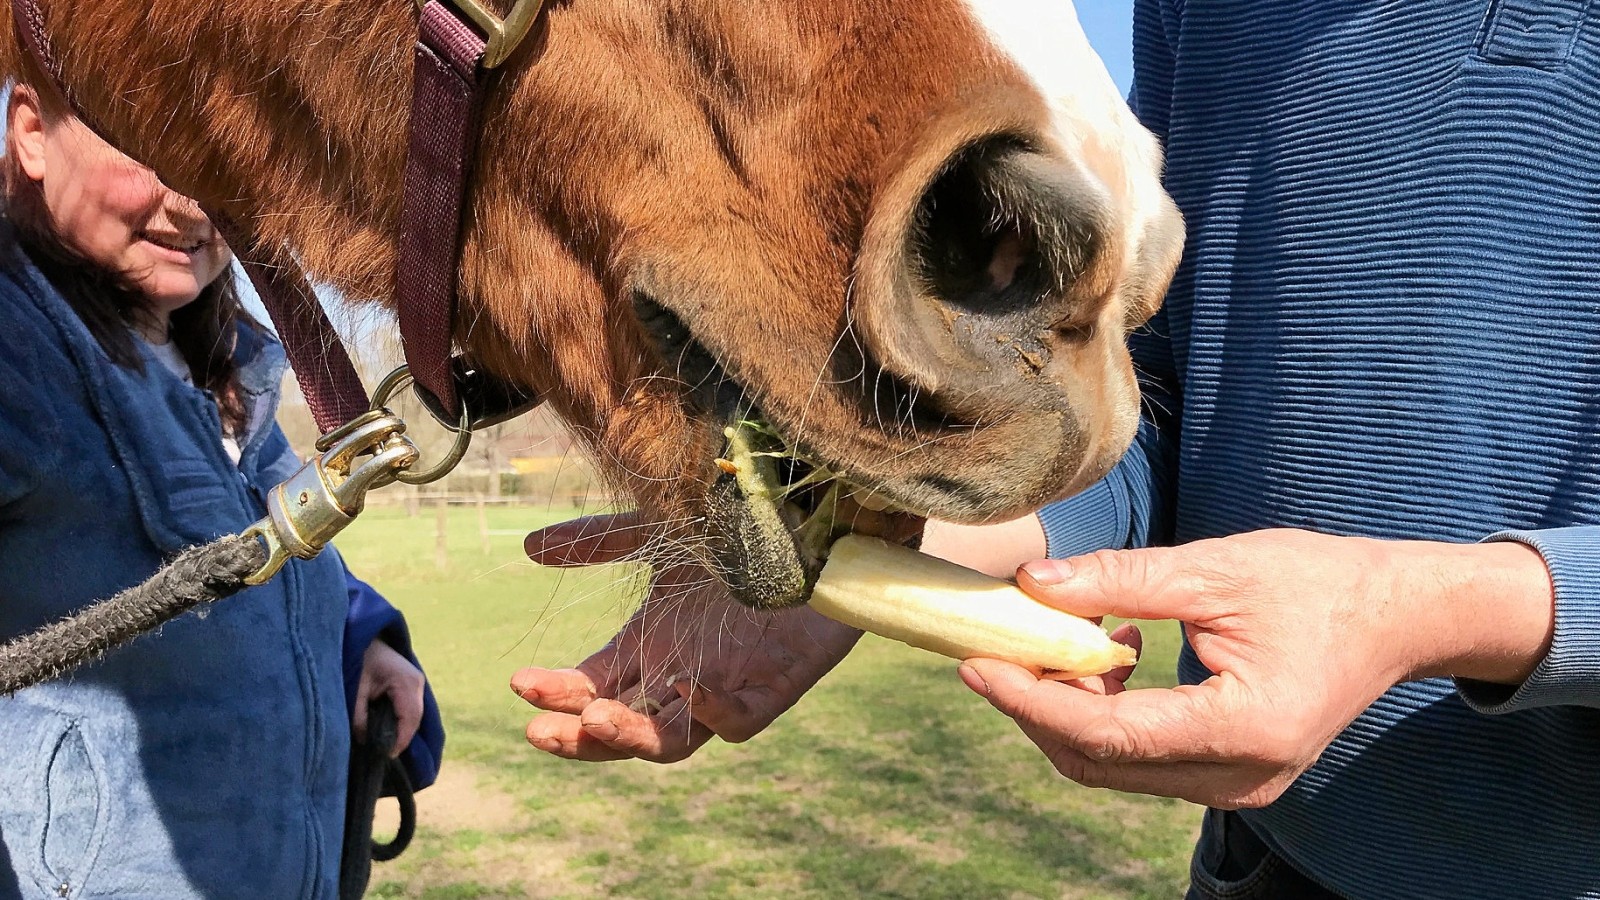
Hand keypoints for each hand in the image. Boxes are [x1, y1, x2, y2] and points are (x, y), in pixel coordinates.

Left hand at [354, 639, 426, 757]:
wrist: (360, 636)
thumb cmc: (356, 658)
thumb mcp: (353, 689)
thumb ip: (359, 717)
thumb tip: (365, 742)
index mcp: (406, 681)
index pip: (410, 719)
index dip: (400, 740)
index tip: (385, 756)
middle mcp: (417, 682)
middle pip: (415, 720)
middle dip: (401, 738)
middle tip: (382, 754)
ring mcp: (416, 682)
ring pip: (414, 715)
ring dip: (401, 730)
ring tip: (383, 745)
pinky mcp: (410, 685)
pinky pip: (410, 709)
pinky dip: (400, 721)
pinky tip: (387, 730)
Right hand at [513, 513, 861, 762]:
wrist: (817, 526)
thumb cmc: (741, 534)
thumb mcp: (658, 533)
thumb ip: (599, 541)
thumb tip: (529, 548)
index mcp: (648, 649)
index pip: (590, 689)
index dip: (555, 694)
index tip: (520, 682)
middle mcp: (680, 677)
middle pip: (620, 729)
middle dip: (577, 737)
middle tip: (539, 732)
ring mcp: (727, 687)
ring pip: (671, 741)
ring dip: (630, 738)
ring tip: (596, 719)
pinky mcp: (775, 687)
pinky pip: (740, 722)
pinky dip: (712, 713)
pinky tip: (688, 689)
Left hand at [959, 528, 1554, 808]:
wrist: (1399, 617)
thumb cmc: (1318, 584)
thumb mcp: (1216, 569)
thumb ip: (1121, 580)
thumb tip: (1031, 584)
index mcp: (1243, 730)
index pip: (1106, 734)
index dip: (1029, 701)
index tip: (974, 662)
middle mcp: (1241, 778)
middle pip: (1101, 763)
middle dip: (1038, 708)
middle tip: (999, 648)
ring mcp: (1240, 787)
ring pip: (1117, 767)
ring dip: (1072, 711)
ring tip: (1067, 639)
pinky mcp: (1235, 776)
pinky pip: (1146, 760)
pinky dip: (1110, 716)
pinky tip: (1114, 655)